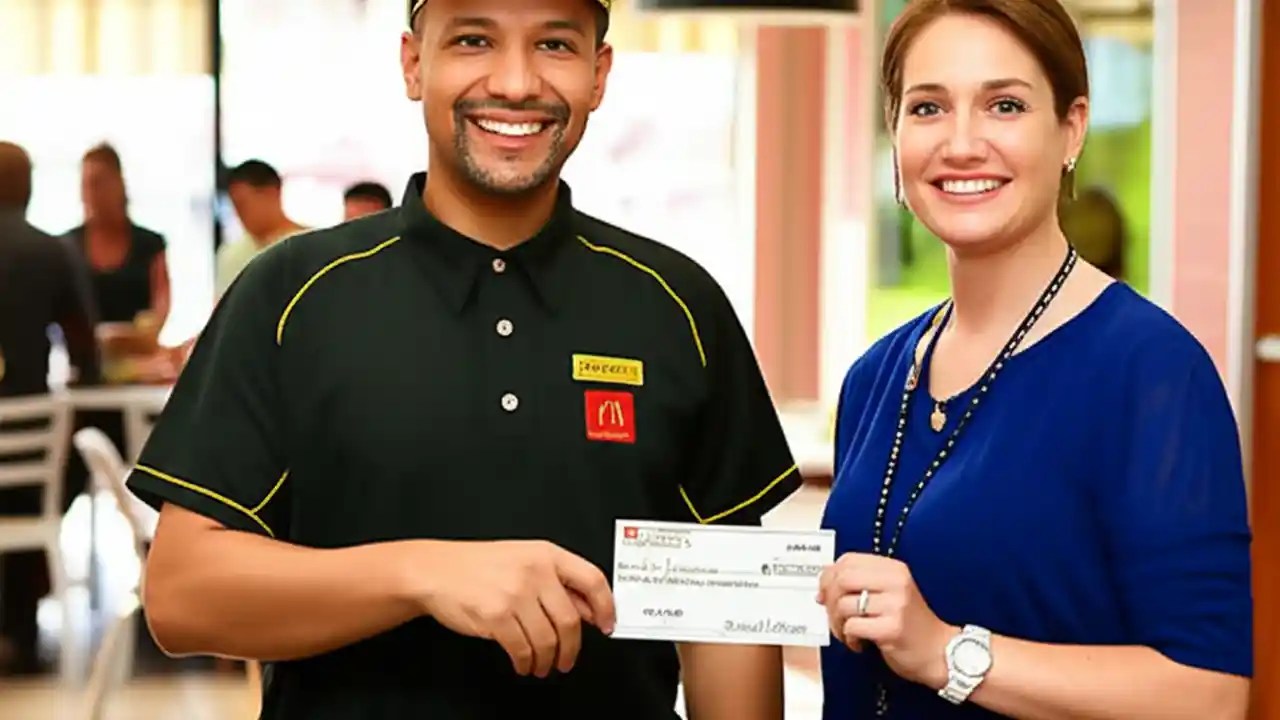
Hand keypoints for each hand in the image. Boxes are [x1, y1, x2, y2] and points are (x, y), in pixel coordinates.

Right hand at [414, 540, 615, 677]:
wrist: (435, 570)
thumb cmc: (477, 565)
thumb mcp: (524, 560)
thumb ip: (557, 582)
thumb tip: (588, 609)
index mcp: (546, 554)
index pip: (592, 579)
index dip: (606, 606)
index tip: (607, 625)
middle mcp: (534, 571)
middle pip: (570, 619)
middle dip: (572, 647)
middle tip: (568, 659)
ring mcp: (515, 593)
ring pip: (548, 639)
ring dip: (548, 660)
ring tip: (543, 665)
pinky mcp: (496, 615)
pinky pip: (522, 648)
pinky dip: (525, 662)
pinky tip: (523, 663)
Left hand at [816, 552, 954, 688]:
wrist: (940, 651)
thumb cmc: (910, 624)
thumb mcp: (890, 593)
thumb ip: (861, 583)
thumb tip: (823, 587)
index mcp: (894, 568)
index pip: (848, 560)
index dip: (828, 576)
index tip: (824, 592)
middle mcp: (895, 582)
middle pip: (842, 579)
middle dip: (829, 599)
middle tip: (833, 615)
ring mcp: (895, 605)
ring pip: (843, 605)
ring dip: (837, 623)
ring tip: (847, 633)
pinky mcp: (891, 628)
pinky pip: (852, 626)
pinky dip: (848, 638)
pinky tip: (859, 643)